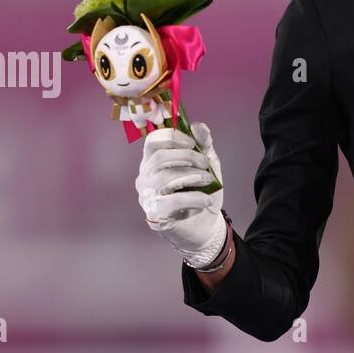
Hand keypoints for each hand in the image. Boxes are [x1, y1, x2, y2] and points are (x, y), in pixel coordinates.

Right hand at [135, 121, 226, 263]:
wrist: (206, 226)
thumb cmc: (201, 192)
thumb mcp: (207, 165)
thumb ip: (204, 144)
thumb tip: (198, 127)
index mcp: (153, 162)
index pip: (152, 142)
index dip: (173, 137)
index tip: (193, 143)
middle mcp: (145, 178)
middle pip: (159, 158)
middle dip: (187, 157)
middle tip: (205, 164)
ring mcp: (147, 197)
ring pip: (164, 178)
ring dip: (192, 176)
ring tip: (207, 181)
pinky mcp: (156, 215)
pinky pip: (172, 202)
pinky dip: (193, 199)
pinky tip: (205, 200)